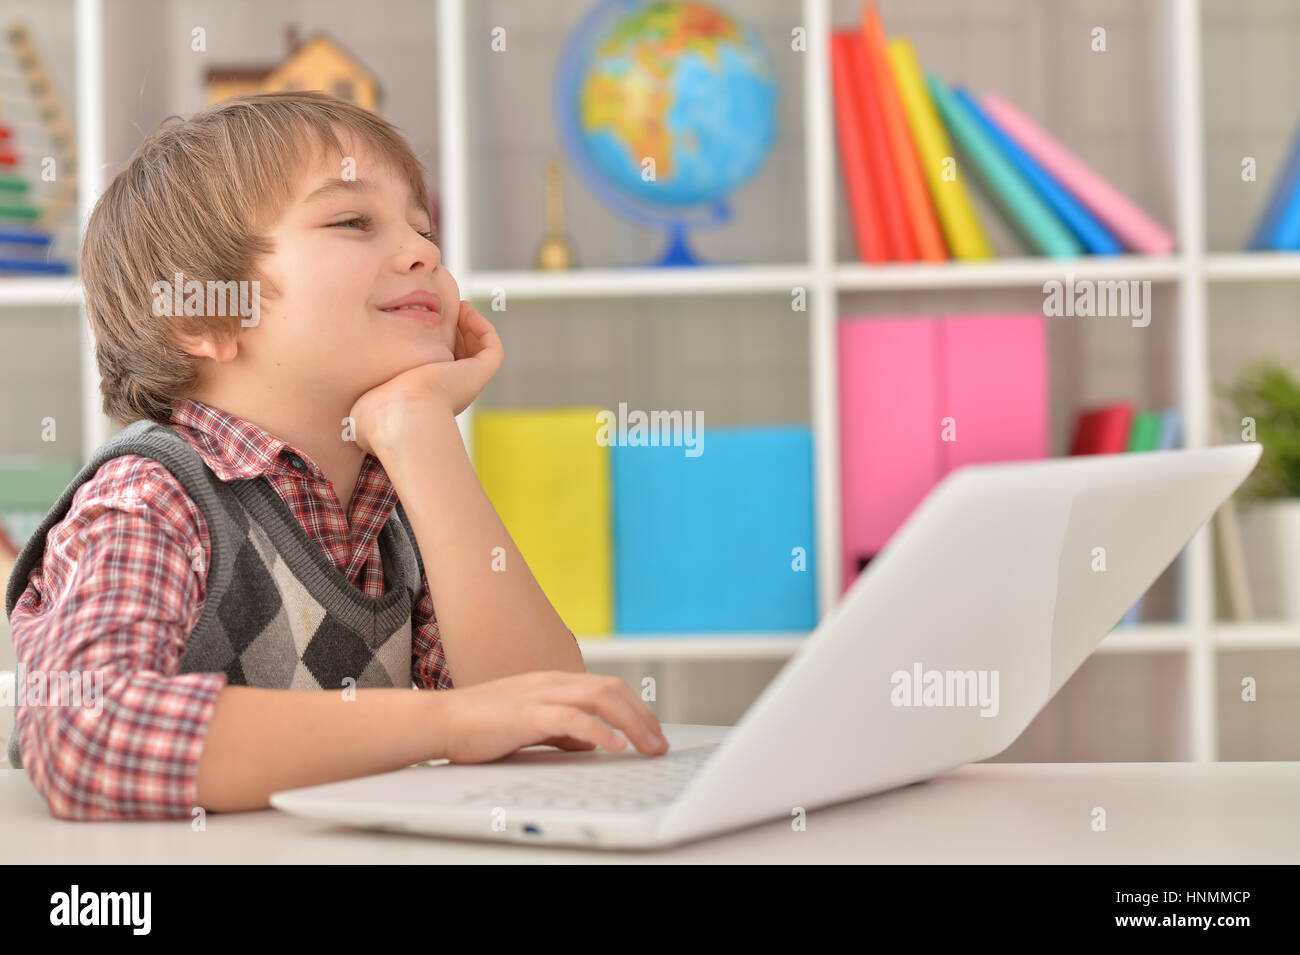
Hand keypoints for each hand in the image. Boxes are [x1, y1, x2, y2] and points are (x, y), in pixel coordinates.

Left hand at [348, 300, 502, 454]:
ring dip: (470, 326)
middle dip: (454, 331)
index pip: (435, 367)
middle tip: (444, 309)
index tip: (419, 325)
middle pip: (459, 356)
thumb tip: (347, 409)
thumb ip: (359, 398)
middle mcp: (450, 391)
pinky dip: (484, 328)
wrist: (399, 413)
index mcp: (426, 398)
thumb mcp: (361, 403)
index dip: (432, 344)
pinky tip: (466, 311)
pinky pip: (492, 349)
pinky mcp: (480, 375)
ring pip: (478, 352)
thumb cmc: (377, 413)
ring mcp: (467, 383)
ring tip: (459, 306)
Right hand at [432, 671, 669, 763]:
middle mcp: (552, 683)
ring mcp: (540, 695)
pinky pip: (570, 719)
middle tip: (660, 745)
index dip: (636, 708)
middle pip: (611, 690)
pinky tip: (613, 746)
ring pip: (598, 698)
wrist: (441, 721)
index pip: (607, 687)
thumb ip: (562, 729)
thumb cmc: (481, 725)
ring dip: (630, 723)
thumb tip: (592, 741)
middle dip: (642, 717)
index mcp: (554, 683)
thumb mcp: (531, 724)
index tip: (653, 732)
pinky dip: (597, 730)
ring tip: (647, 747)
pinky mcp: (526, 714)